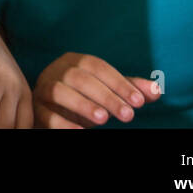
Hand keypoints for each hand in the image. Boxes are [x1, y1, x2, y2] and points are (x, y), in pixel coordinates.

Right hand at [32, 52, 159, 127]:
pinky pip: (46, 115)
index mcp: (74, 61)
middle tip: (128, 115)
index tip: (139, 102)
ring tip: (104, 119)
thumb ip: (129, 89)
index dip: (119, 82)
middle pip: (78, 77)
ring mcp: (42, 89)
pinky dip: (64, 124)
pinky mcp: (35, 109)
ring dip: (82, 104)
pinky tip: (82, 132)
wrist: (51, 110)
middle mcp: (55, 70)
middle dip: (105, 96)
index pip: (97, 66)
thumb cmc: (84, 97)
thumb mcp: (107, 92)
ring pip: (58, 91)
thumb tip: (157, 90)